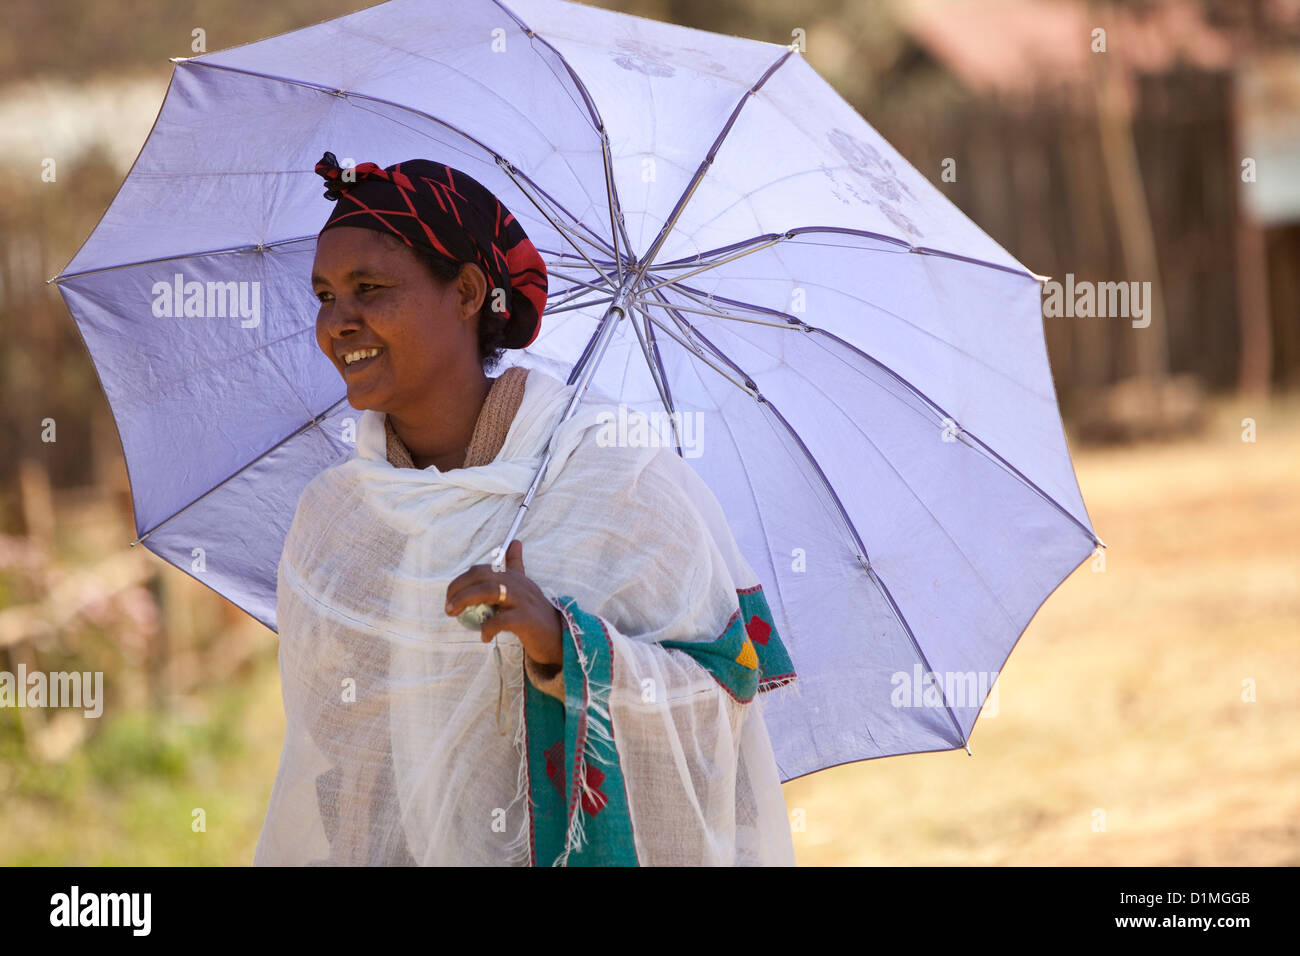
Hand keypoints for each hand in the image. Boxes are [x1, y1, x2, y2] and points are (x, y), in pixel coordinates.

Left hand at [444, 539, 563, 668]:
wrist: (557, 637)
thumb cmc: (535, 612)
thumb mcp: (524, 586)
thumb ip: (516, 565)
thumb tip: (516, 541)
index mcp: (514, 576)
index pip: (481, 570)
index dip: (461, 582)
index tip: (451, 597)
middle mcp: (518, 584)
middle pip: (481, 576)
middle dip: (459, 589)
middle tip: (448, 608)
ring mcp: (522, 600)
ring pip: (489, 591)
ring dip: (466, 601)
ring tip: (455, 615)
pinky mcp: (526, 619)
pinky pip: (501, 620)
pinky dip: (488, 628)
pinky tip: (484, 636)